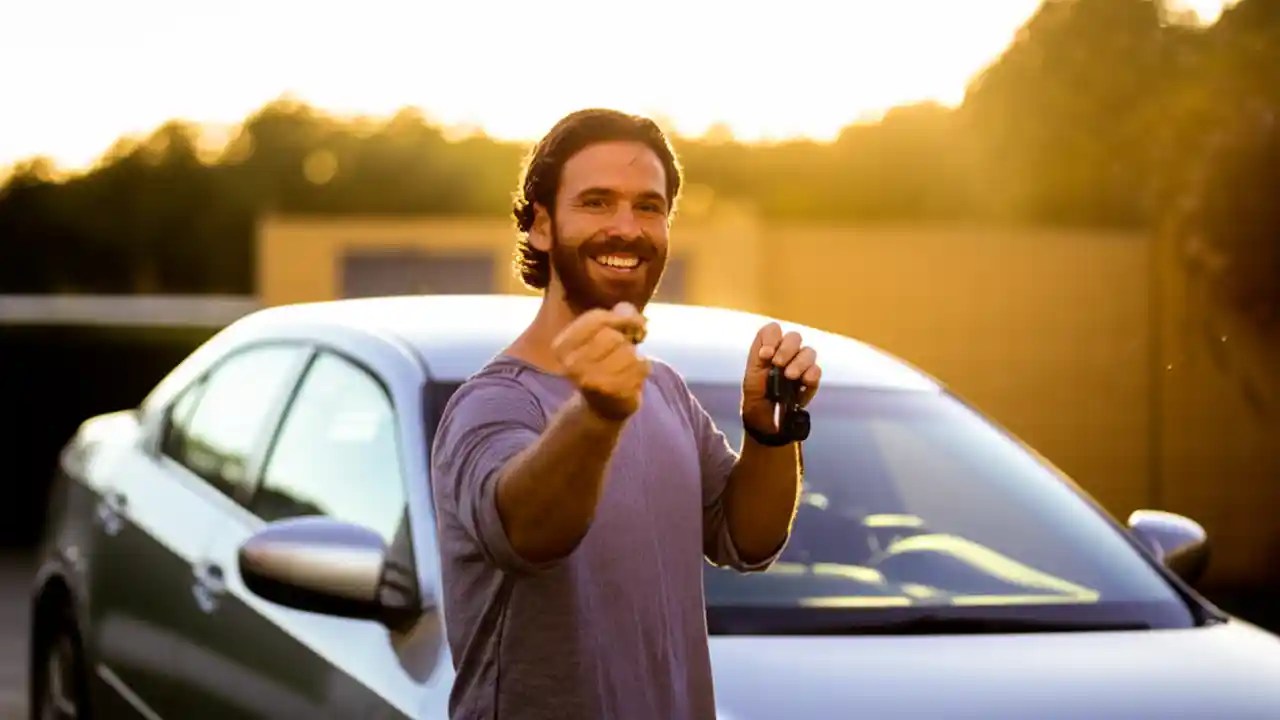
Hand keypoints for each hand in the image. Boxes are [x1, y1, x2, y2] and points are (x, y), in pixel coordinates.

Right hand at [552, 302, 650, 421]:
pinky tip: (632, 379)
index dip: (621, 317)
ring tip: (626, 367)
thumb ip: (621, 314)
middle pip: (613, 336)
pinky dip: (642, 370)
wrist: (603, 406)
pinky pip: (639, 368)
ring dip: (635, 357)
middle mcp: (571, 365)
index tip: (632, 325)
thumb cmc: (605, 362)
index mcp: (562, 347)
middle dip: (626, 341)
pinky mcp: (612, 393)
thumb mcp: (606, 332)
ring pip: (628, 352)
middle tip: (623, 353)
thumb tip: (634, 318)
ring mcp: (590, 381)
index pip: (596, 318)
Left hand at [742, 322, 820, 433]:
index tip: (765, 355)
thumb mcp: (751, 377)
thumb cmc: (756, 397)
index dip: (771, 337)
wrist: (764, 420)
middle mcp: (787, 354)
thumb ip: (758, 360)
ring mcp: (801, 366)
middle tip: (777, 364)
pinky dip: (810, 374)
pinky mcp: (811, 381)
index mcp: (770, 348)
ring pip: (808, 352)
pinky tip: (802, 382)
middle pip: (794, 337)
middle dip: (786, 349)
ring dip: (799, 362)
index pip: (773, 330)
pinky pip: (816, 371)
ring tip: (789, 376)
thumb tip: (769, 352)